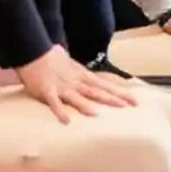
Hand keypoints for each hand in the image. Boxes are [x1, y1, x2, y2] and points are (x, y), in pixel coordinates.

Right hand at [13, 45, 136, 123]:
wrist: (35, 51)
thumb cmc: (54, 59)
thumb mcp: (75, 66)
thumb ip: (87, 75)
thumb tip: (100, 80)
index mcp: (83, 76)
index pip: (106, 85)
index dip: (121, 92)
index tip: (135, 100)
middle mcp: (76, 81)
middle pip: (97, 90)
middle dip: (112, 98)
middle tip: (129, 106)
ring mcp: (62, 86)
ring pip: (77, 96)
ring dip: (86, 104)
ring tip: (97, 114)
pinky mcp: (47, 91)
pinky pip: (54, 102)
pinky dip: (60, 111)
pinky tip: (66, 120)